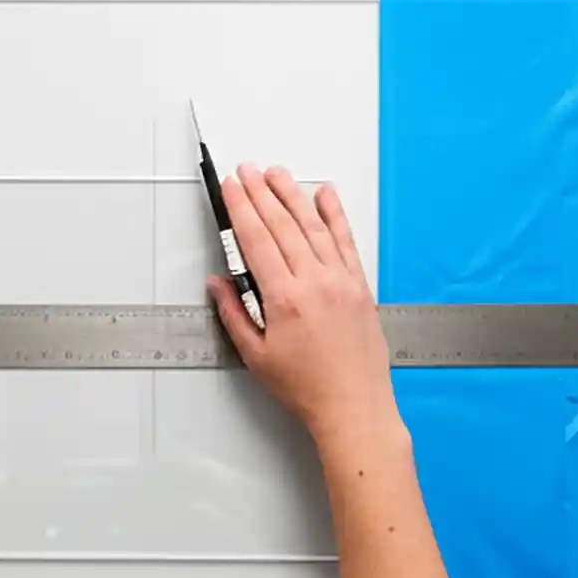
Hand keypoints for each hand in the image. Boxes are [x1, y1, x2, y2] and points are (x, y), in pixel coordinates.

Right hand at [207, 164, 399, 455]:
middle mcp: (315, 282)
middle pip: (283, 225)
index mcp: (285, 298)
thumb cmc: (307, 388)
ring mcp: (341, 281)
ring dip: (293, 195)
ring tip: (277, 173)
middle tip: (248, 170)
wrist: (354, 407)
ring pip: (314, 226)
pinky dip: (335, 215)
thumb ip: (233, 313)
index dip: (241, 208)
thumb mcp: (255, 356)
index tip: (231, 187)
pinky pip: (345, 241)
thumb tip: (218, 283)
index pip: (257, 240)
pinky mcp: (359, 286)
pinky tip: (325, 195)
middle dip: (262, 192)